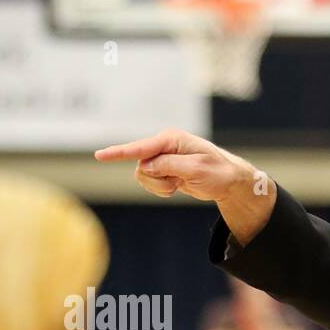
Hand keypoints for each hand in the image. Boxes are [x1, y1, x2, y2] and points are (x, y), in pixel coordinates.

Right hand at [94, 128, 275, 244]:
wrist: (229, 181)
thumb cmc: (218, 171)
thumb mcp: (197, 169)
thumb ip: (170, 166)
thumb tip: (146, 165)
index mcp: (171, 139)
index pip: (141, 147)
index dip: (119, 152)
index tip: (100, 156)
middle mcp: (163, 146)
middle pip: (141, 166)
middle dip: (157, 180)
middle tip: (178, 182)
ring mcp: (161, 158)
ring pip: (143, 177)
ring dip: (160, 187)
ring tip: (179, 184)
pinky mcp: (162, 170)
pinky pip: (150, 183)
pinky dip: (162, 190)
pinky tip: (177, 186)